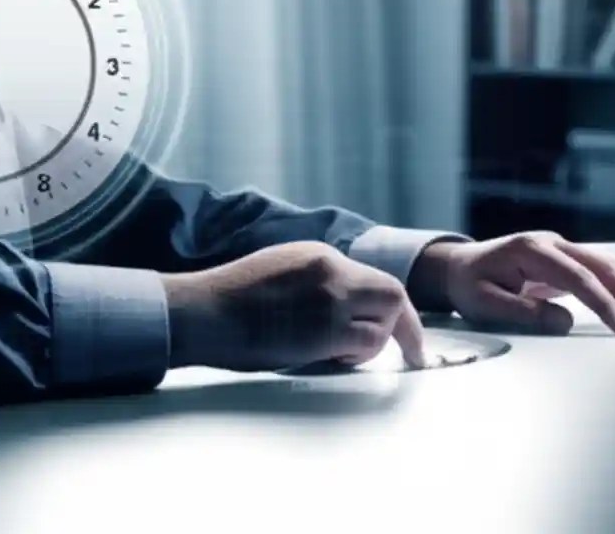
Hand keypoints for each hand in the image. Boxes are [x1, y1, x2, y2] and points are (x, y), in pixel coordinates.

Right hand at [161, 242, 426, 370]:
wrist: (202, 310)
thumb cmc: (227, 300)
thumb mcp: (278, 270)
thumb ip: (314, 281)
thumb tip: (342, 308)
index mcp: (319, 255)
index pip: (371, 279)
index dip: (388, 307)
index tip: (399, 329)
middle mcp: (332, 271)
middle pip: (393, 294)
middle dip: (406, 325)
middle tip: (412, 351)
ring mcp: (330, 299)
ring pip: (384, 322)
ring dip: (375, 344)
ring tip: (345, 355)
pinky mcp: (324, 329)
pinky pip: (367, 345)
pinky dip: (361, 357)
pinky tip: (337, 360)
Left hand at [413, 231, 614, 335]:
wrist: (459, 266)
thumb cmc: (468, 285)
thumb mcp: (483, 302)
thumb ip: (521, 312)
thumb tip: (564, 322)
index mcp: (531, 249)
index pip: (577, 276)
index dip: (602, 303)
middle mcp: (552, 242)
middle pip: (603, 266)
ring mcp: (562, 248)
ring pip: (610, 266)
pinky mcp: (568, 259)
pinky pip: (603, 272)